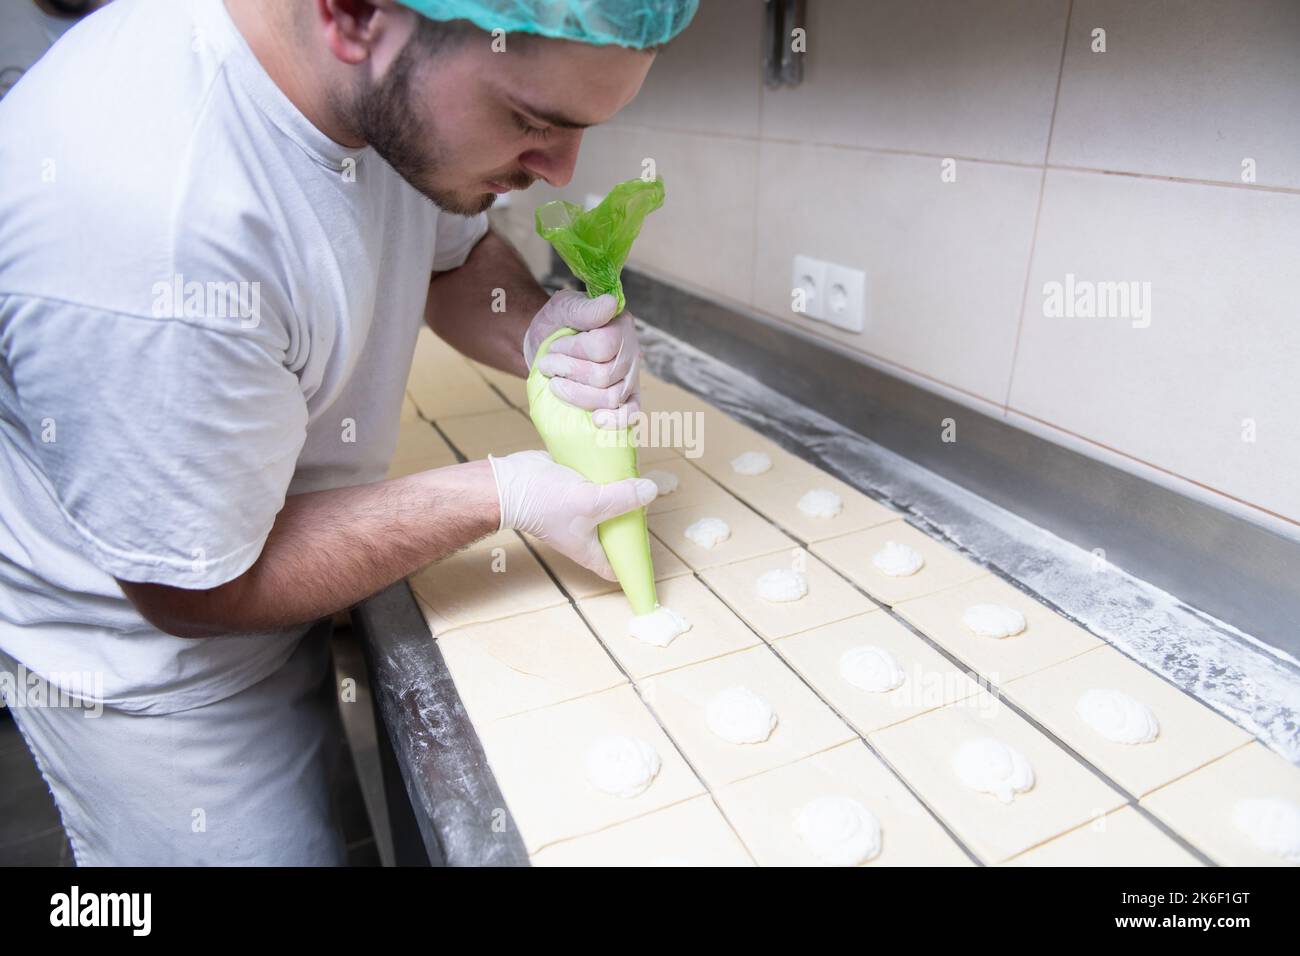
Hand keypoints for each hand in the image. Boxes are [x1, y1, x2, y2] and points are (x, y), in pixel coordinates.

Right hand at [488, 450, 656, 578]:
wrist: (510, 481)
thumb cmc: (544, 502)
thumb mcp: (590, 503)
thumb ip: (622, 498)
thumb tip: (651, 490)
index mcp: (590, 550)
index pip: (616, 568)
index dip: (633, 565)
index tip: (649, 552)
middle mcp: (587, 534)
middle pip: (619, 532)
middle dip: (635, 520)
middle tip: (651, 502)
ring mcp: (581, 512)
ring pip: (611, 506)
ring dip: (624, 494)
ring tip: (641, 479)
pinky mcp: (575, 490)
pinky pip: (598, 487)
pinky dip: (608, 478)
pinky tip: (621, 465)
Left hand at [522, 290, 641, 428]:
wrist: (549, 348)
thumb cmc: (557, 326)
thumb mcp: (564, 308)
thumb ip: (585, 309)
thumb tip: (610, 304)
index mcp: (621, 326)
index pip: (602, 346)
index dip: (572, 350)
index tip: (554, 346)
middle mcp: (631, 352)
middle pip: (604, 375)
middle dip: (569, 372)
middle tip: (548, 365)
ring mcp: (631, 378)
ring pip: (610, 397)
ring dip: (576, 394)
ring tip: (556, 385)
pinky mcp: (626, 399)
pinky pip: (630, 414)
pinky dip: (615, 420)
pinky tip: (597, 421)